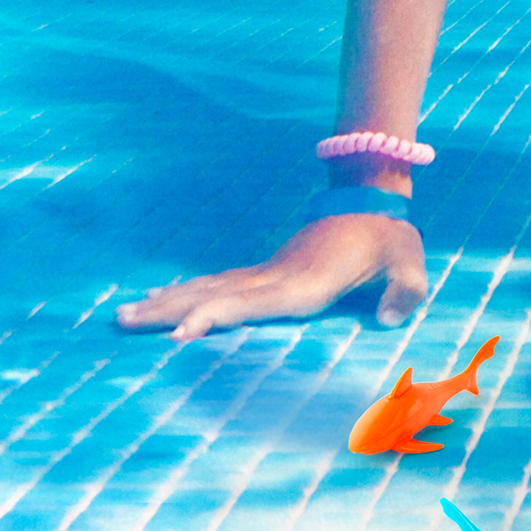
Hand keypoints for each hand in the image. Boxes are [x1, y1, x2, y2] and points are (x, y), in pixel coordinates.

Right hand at [115, 214, 427, 342]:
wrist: (371, 198)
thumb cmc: (388, 236)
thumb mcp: (408, 261)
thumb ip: (404, 290)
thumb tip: (387, 318)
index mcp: (305, 282)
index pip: (253, 303)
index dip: (216, 317)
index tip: (180, 332)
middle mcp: (276, 278)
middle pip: (214, 295)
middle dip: (170, 310)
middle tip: (122, 321)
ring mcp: (267, 273)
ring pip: (209, 288)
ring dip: (168, 301)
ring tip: (124, 315)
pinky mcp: (266, 271)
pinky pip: (219, 284)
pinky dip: (188, 293)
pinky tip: (161, 299)